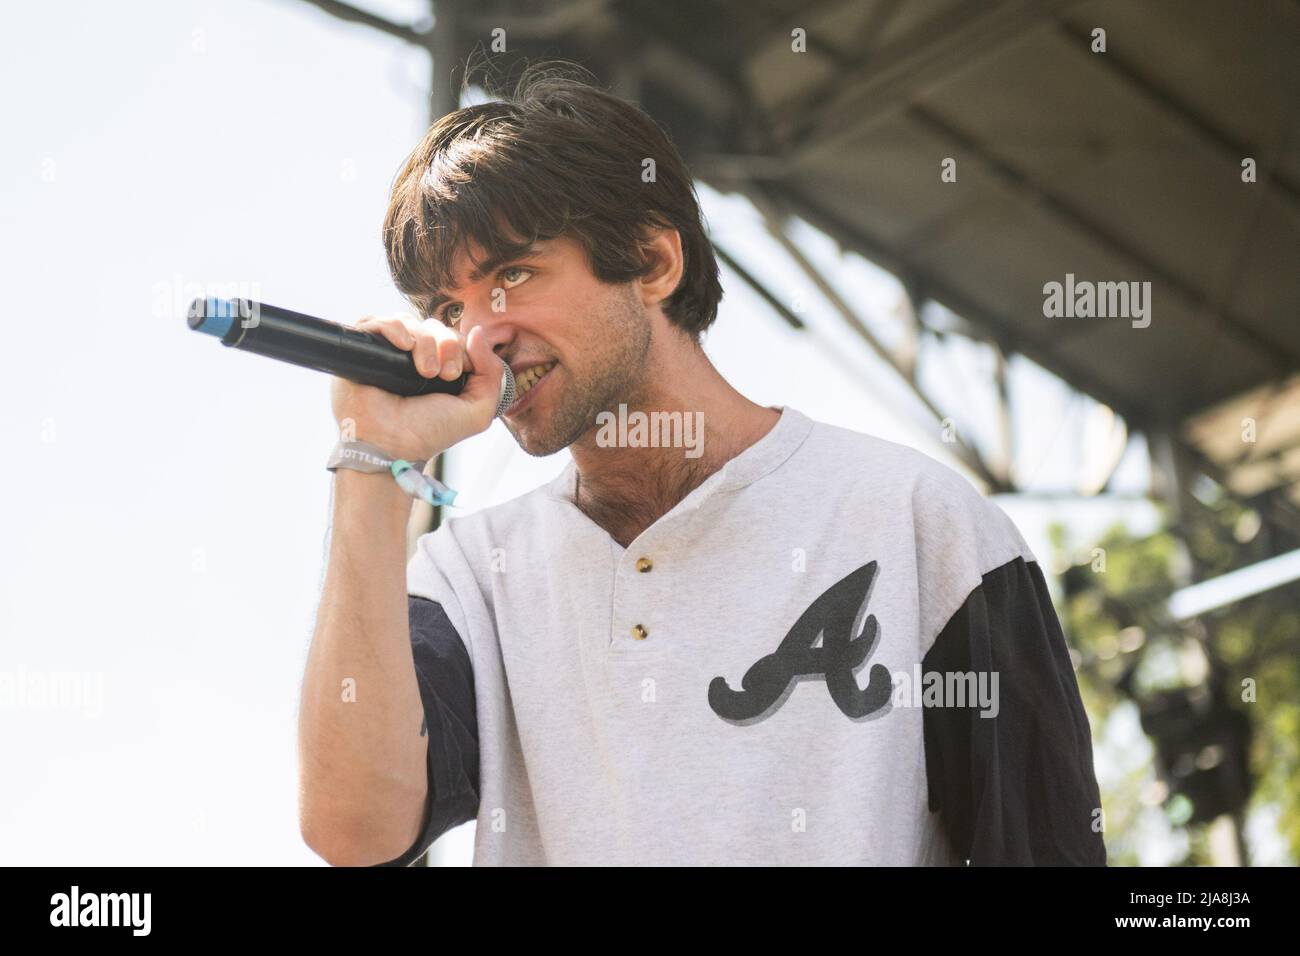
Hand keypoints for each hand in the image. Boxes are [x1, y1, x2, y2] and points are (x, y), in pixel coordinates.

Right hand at [330, 313, 504, 459]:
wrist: (391, 445)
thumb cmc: (430, 432)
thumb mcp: (477, 411)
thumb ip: (491, 374)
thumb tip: (478, 332)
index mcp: (440, 366)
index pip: (455, 336)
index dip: (461, 348)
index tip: (456, 374)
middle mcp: (414, 356)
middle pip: (434, 326)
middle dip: (446, 345)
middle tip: (443, 375)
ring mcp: (389, 352)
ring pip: (410, 322)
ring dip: (424, 341)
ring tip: (424, 370)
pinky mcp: (365, 350)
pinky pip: (377, 321)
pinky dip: (393, 327)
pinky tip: (403, 345)